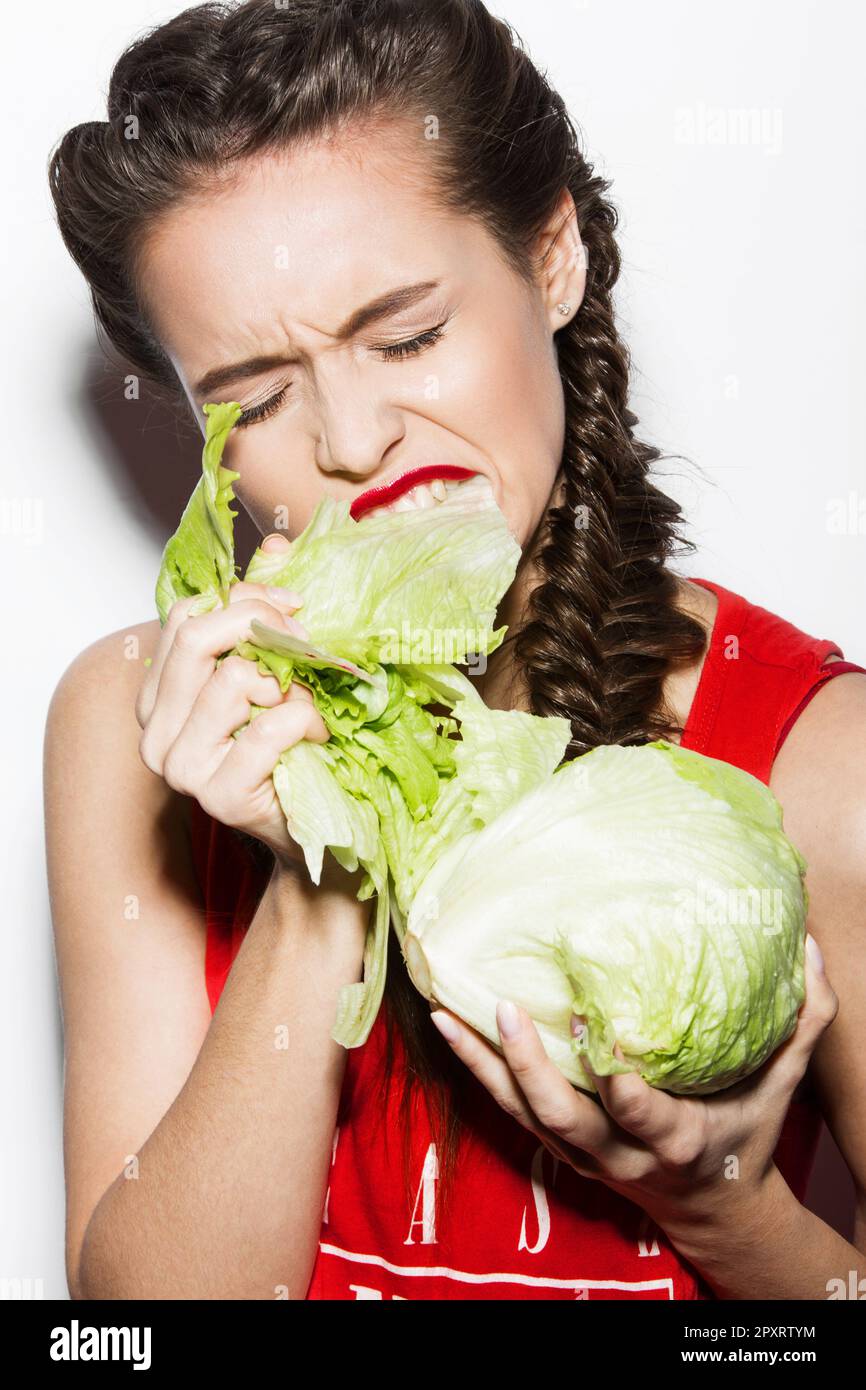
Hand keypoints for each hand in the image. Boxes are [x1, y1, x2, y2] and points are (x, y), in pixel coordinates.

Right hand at [136, 533, 328, 872]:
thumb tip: (277, 544)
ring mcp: (181, 765)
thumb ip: (267, 610)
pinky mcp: (217, 794)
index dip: (242, 600)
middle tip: (307, 640)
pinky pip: (268, 726)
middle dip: (262, 626)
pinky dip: (305, 722)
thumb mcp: (276, 670)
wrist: (309, 828)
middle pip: (197, 639)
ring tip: (308, 709)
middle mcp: (156, 729)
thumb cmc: (289, 750)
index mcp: (160, 694)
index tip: (292, 606)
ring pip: (232, 679)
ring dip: (289, 687)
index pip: (184, 617)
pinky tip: (316, 737)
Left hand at [430, 933, 837, 1236]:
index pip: (639, 1112)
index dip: (615, 1078)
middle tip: (504, 1011)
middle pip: (563, 1119)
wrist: (709, 1210)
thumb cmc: (743, 1137)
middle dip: (530, 1069)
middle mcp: (621, 1153)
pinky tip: (449, 1027)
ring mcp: (583, 1154)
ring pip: (522, 1116)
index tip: (596, 1022)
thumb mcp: (779, 1087)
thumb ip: (800, 1022)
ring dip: (484, 1066)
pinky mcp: (558, 1147)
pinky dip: (478, 1071)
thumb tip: (811, 946)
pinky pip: (509, 1110)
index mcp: (675, 1139)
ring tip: (447, 1014)